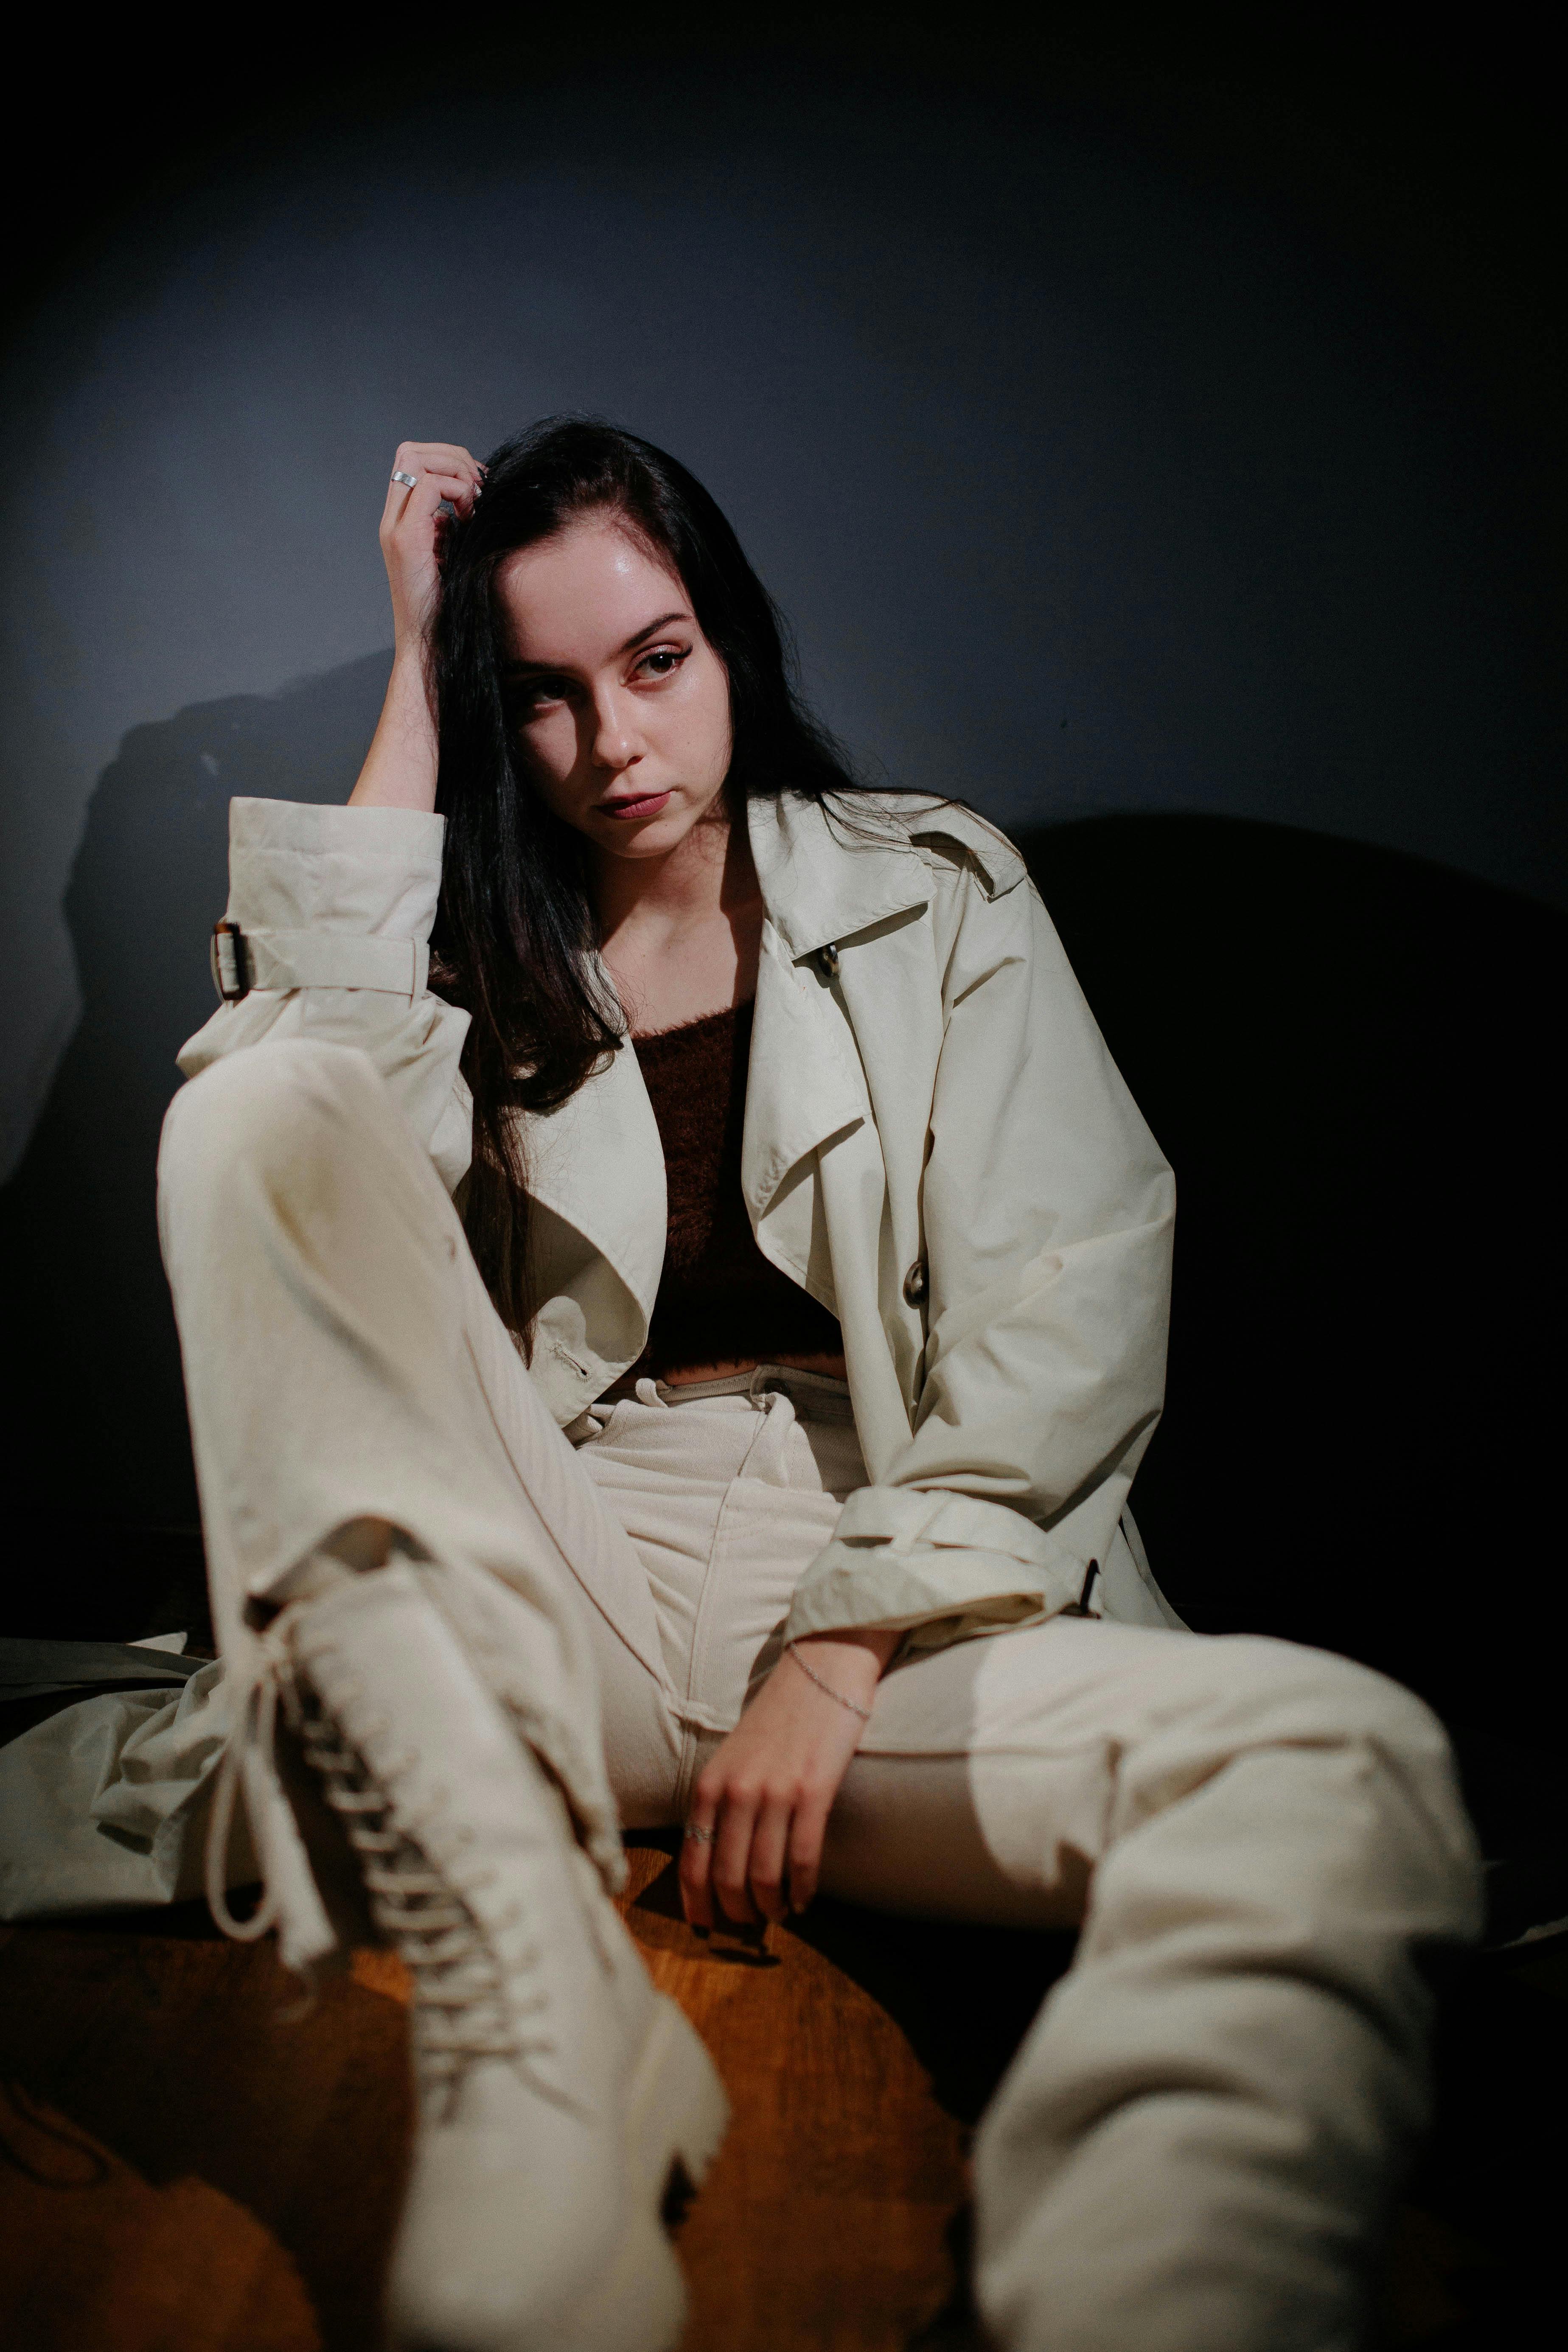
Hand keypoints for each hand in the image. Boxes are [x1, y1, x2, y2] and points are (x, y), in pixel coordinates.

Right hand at [379, 439, 485, 652]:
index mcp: (403, 520)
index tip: (476, 488)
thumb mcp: (453, 554)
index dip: (448, 460)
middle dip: (452, 457)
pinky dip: (457, 493)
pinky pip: (430, 487)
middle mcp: (393, 519)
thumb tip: (472, 497)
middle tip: (478, 487)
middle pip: (411, 451)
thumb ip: (452, 525)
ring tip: (473, 505)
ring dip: (454, 472)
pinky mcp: (406, 539)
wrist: (430, 644)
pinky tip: (469, 520)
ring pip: (416, 459)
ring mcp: (396, 527)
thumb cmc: (448, 606)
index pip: (413, 460)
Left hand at [678, 1630, 898, 1928]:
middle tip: (751, 1925)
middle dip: (738, 1914)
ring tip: (781, 1914)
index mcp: (709, 1785)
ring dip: (772, 1907)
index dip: (698, 1905)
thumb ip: (721, 1803)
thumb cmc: (778, 1717)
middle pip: (727, 1878)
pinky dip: (803, 1888)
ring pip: (764, 1876)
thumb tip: (719, 1860)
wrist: (821, 1668)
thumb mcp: (733, 1758)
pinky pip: (803, 1858)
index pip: (691, 1863)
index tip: (706, 1928)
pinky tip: (805, 1898)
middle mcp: (735, 1792)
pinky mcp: (813, 1790)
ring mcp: (774, 1792)